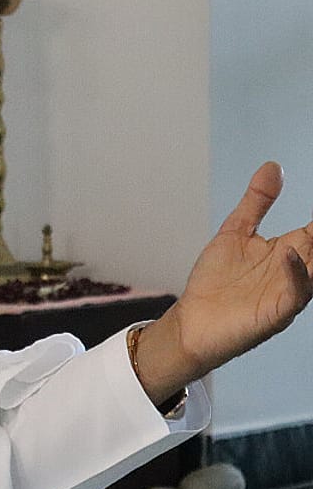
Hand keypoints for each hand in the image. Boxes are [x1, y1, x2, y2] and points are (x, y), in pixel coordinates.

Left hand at [135, 162, 312, 402]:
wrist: (193, 322)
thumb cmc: (216, 281)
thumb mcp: (235, 231)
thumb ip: (257, 202)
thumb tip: (273, 166)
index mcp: (290, 250)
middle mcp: (296, 270)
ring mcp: (288, 291)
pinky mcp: (276, 311)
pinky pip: (296, 292)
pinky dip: (296, 273)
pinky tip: (288, 253)